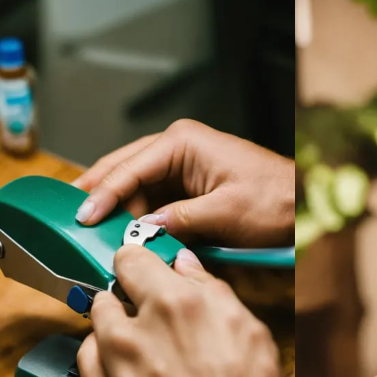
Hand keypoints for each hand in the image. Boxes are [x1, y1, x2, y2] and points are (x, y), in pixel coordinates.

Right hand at [73, 119, 293, 247]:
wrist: (305, 204)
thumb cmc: (276, 199)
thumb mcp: (225, 212)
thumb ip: (178, 220)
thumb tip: (141, 231)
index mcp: (183, 142)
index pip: (129, 168)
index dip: (102, 194)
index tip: (81, 216)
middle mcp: (176, 147)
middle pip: (122, 170)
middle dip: (97, 194)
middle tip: (70, 217)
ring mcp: (179, 165)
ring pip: (132, 187)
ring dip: (116, 210)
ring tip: (93, 233)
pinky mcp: (184, 186)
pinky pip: (149, 200)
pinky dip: (135, 217)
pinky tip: (122, 234)